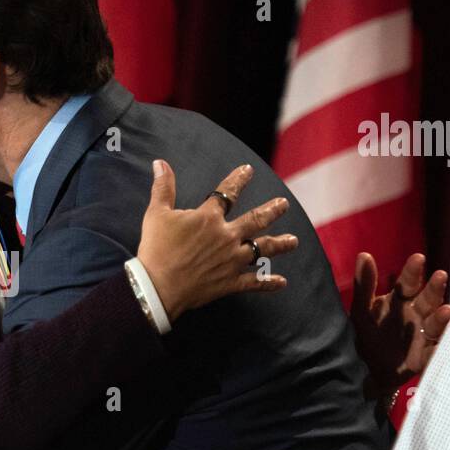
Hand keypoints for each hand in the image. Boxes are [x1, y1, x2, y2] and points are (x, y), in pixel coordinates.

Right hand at [137, 161, 298, 319]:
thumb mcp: (156, 213)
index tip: (248, 170)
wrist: (157, 286)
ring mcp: (231, 260)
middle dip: (272, 211)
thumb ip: (163, 187)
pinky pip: (254, 282)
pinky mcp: (229, 282)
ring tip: (293, 241)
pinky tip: (282, 282)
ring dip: (279, 244)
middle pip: (255, 220)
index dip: (238, 180)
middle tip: (284, 204)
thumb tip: (160, 163)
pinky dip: (268, 283)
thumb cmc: (156, 249)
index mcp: (209, 218)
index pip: (227, 193)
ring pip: (262, 250)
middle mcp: (226, 237)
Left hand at [351, 251, 449, 401]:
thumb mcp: (360, 310)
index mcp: (401, 300)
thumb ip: (364, 284)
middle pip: (428, 298)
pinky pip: (435, 351)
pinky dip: (441, 347)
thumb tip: (364, 254)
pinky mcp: (425, 356)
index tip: (418, 258)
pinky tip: (447, 343)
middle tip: (440, 275)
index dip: (413, 271)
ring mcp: (423, 334)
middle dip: (435, 288)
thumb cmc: (366, 334)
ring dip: (442, 317)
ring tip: (447, 310)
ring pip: (436, 323)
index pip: (409, 282)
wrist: (364, 370)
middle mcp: (417, 314)